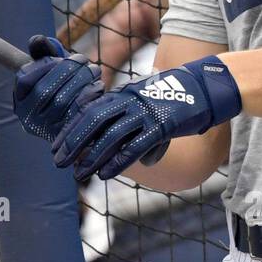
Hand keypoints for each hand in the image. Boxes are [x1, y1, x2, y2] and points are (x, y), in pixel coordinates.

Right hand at [12, 35, 103, 141]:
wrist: (83, 120)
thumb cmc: (65, 87)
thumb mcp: (54, 68)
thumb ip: (45, 52)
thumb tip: (37, 40)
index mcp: (19, 98)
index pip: (25, 78)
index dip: (46, 64)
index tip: (63, 56)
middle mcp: (28, 116)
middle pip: (45, 90)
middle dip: (68, 70)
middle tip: (83, 60)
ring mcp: (46, 129)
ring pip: (62, 101)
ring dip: (81, 80)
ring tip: (94, 70)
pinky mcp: (67, 136)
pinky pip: (77, 113)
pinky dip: (90, 95)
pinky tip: (98, 86)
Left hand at [52, 56, 241, 182]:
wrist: (206, 87)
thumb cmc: (174, 100)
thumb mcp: (146, 105)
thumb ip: (130, 124)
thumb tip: (126, 156)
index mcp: (123, 95)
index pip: (88, 110)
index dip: (70, 130)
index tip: (56, 148)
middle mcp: (130, 101)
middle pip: (93, 120)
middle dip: (73, 142)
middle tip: (59, 162)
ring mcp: (146, 112)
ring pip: (111, 134)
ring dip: (93, 156)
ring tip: (81, 173)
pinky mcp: (163, 124)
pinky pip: (136, 144)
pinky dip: (119, 160)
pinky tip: (107, 174)